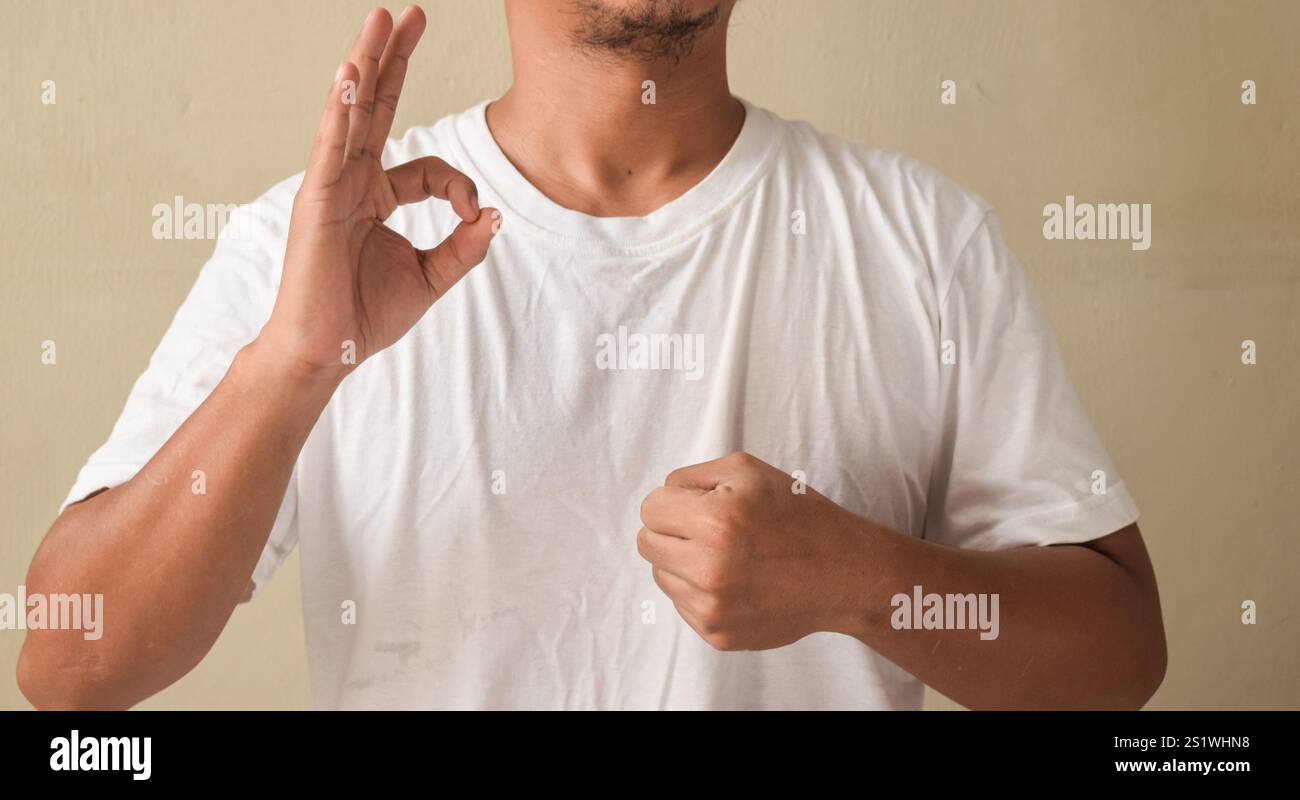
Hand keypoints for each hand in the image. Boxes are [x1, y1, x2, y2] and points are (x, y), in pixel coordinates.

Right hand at [259, 5, 497, 378]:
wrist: (328, 352)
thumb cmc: (365, 316)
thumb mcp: (430, 277)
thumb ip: (463, 246)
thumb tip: (493, 215)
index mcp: (376, 198)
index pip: (429, 170)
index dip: (460, 187)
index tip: (474, 215)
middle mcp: (351, 183)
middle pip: (376, 109)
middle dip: (393, 61)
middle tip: (407, 15)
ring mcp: (330, 187)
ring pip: (351, 114)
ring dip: (366, 64)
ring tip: (379, 21)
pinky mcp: (316, 201)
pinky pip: (331, 147)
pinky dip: (341, 110)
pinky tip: (351, 74)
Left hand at [637, 452, 866, 650]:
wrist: (842, 574)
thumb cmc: (798, 515)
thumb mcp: (746, 471)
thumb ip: (691, 478)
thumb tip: (661, 497)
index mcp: (714, 521)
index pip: (650, 510)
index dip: (673, 503)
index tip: (699, 507)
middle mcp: (708, 569)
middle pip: (648, 543)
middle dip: (673, 531)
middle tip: (711, 530)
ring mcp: (712, 608)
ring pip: (662, 576)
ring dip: (684, 563)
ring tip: (728, 556)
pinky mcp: (717, 635)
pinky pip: (682, 605)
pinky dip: (700, 592)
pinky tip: (736, 581)